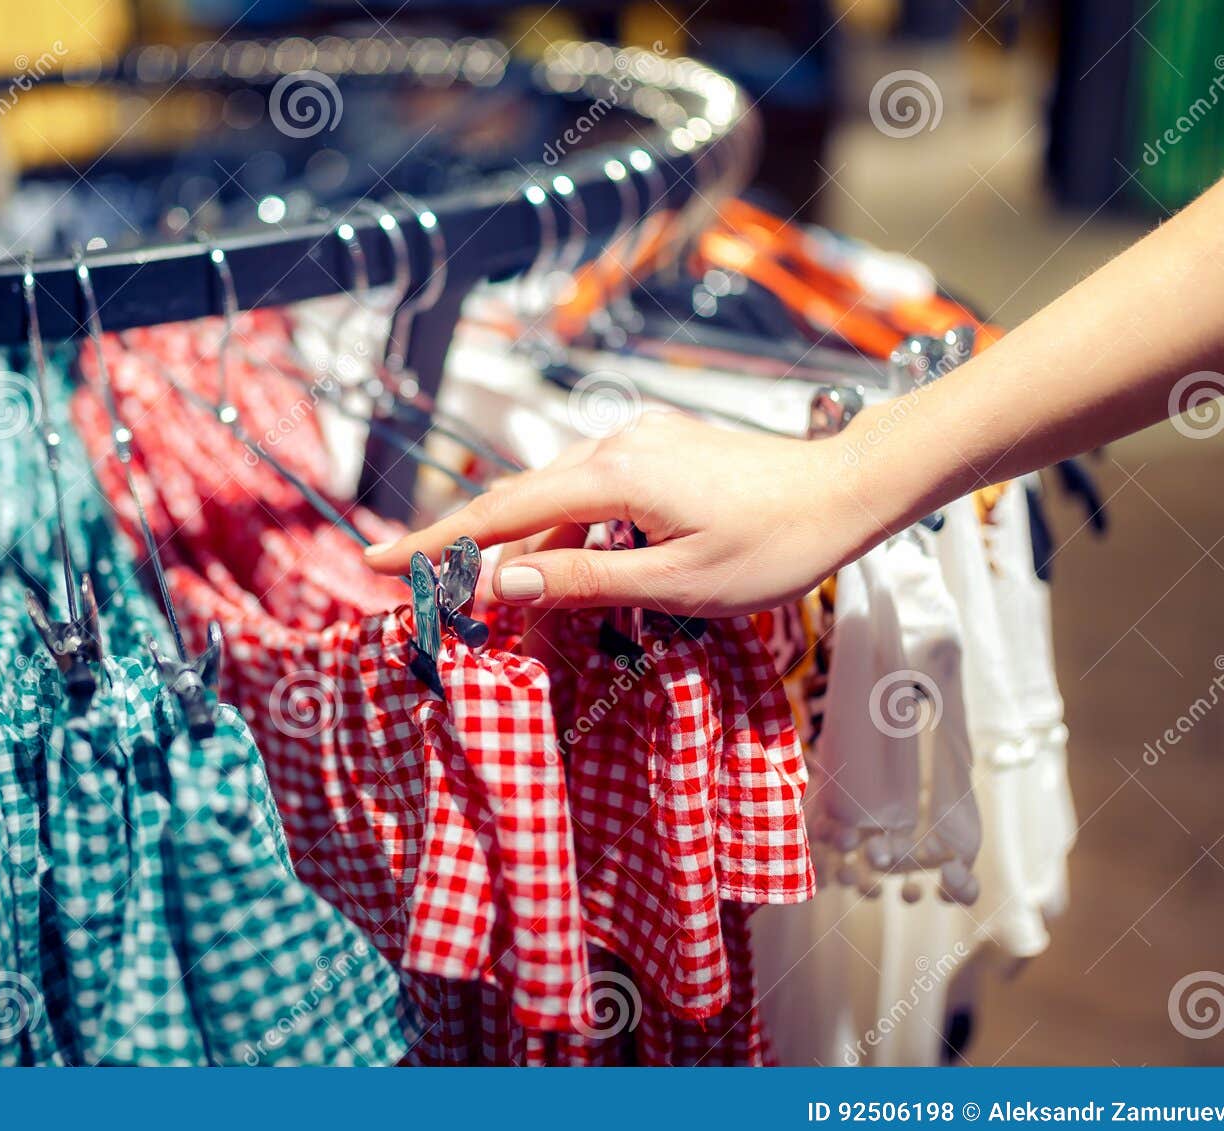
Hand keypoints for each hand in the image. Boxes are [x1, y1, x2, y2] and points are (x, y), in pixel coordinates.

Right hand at [364, 410, 895, 618]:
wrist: (848, 488)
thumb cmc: (775, 544)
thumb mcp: (679, 583)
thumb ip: (587, 581)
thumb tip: (503, 582)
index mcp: (613, 476)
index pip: (500, 514)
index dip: (434, 543)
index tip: (376, 562)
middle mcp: (615, 445)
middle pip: (518, 501)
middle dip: (464, 544)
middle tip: (417, 584)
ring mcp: (638, 441)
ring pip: (554, 498)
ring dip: (521, 545)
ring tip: (495, 596)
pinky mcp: (659, 449)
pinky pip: (588, 491)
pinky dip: (562, 530)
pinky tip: (562, 566)